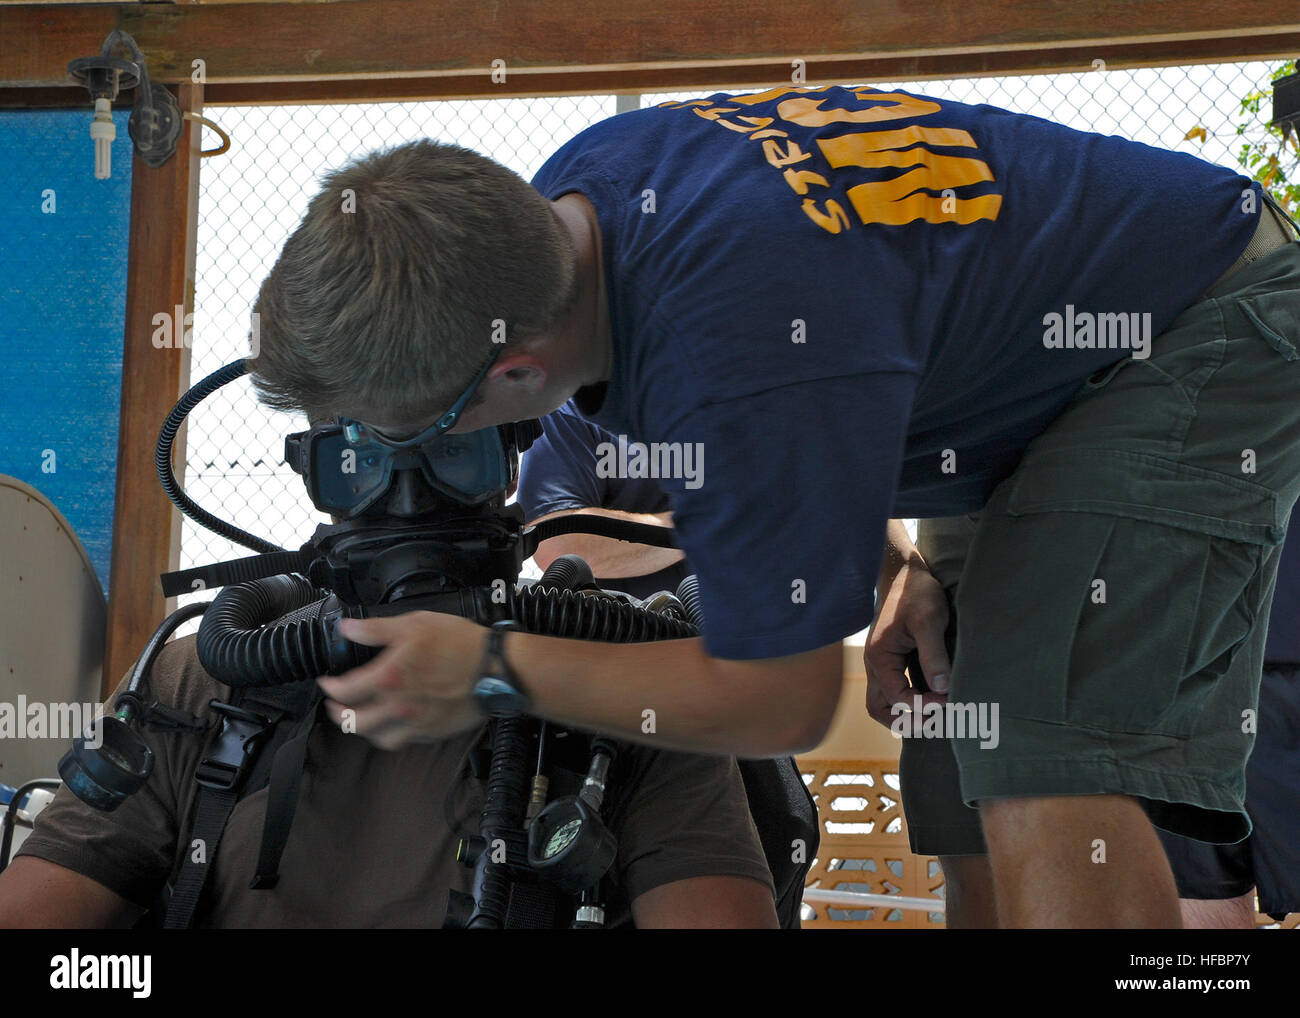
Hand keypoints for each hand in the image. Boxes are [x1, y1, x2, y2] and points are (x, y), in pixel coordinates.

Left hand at [317, 611, 486, 749]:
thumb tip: (347, 629)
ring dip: (363, 729)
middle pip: (355, 722)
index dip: (330, 688)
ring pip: (377, 737)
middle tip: (336, 706)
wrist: (496, 668)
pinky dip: (392, 734)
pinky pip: (404, 740)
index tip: (327, 683)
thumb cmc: (460, 644)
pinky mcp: (433, 731)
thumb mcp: (415, 624)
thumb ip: (376, 629)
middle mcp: (398, 705)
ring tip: (361, 719)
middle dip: (339, 714)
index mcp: (389, 678)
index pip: (346, 691)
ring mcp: (416, 722)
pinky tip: (394, 723)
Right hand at [864, 559, 951, 727]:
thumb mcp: (928, 620)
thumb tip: (942, 688)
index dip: (923, 706)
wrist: (906, 573)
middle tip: (937, 723)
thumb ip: (933, 654)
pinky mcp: (894, 661)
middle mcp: (876, 665)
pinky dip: (912, 702)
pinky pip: (897, 691)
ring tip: (937, 716)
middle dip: (906, 721)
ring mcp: (883, 664)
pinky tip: (935, 699)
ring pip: (885, 703)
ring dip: (907, 715)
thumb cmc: (917, 593)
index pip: (896, 698)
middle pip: (880, 709)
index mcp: (879, 657)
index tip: (949, 701)